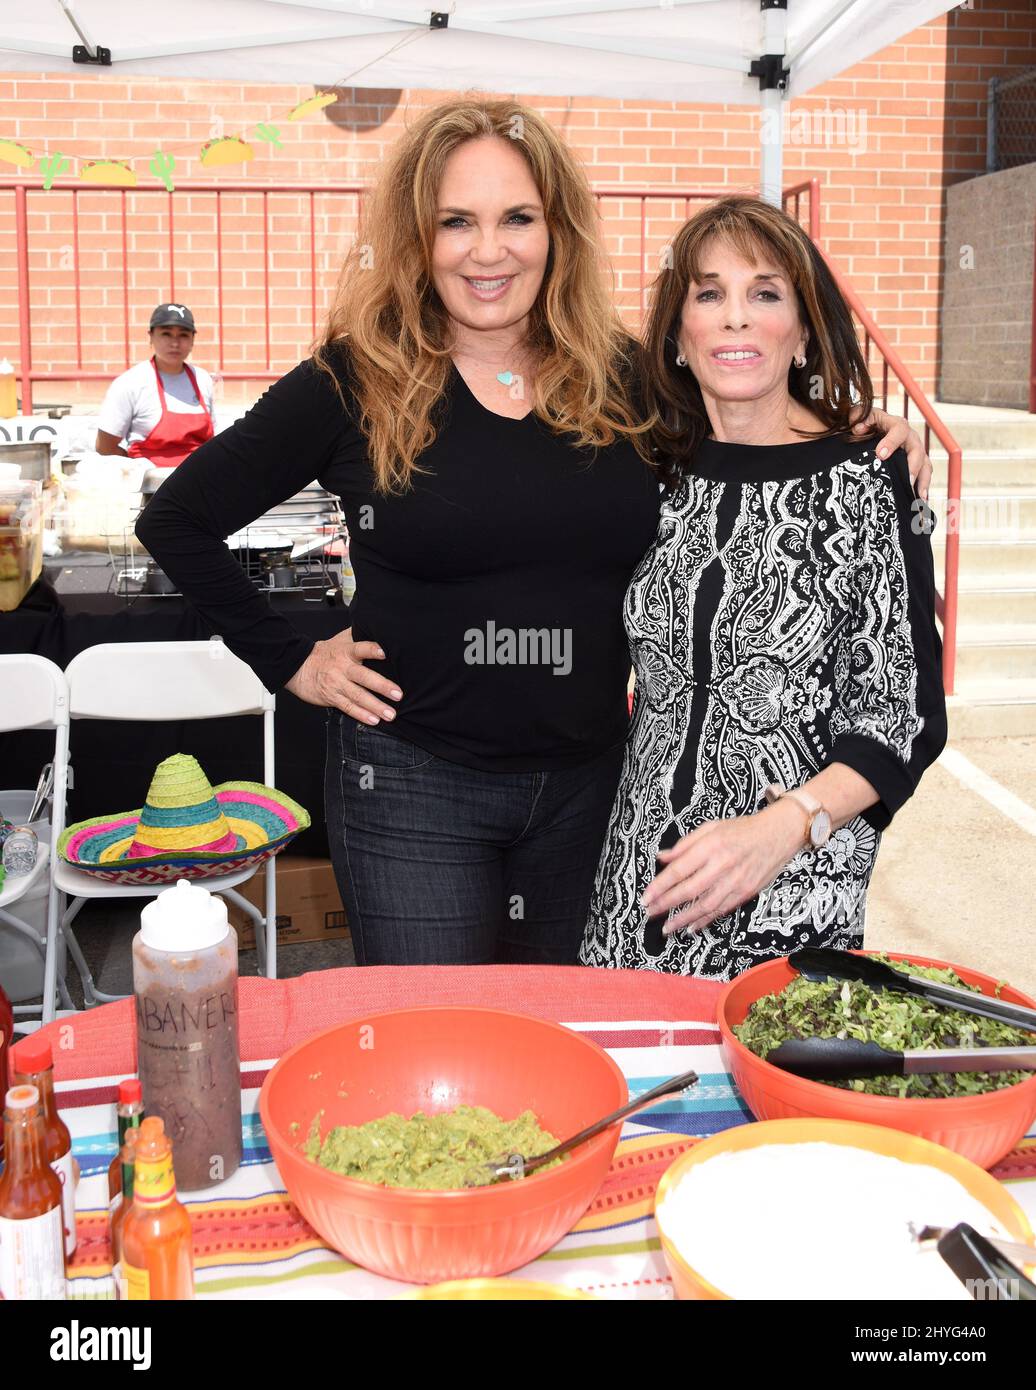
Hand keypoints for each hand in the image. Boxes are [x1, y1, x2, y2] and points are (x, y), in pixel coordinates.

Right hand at [285, 627, 401, 722]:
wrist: (297, 666)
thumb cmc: (323, 653)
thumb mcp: (340, 640)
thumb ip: (358, 635)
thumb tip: (377, 625)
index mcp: (346, 652)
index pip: (361, 648)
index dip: (372, 650)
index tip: (384, 653)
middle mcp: (343, 668)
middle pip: (363, 677)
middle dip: (382, 686)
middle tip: (398, 694)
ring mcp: (337, 684)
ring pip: (358, 695)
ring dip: (375, 706)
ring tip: (390, 714)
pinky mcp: (331, 697)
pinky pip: (348, 707)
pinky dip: (361, 715)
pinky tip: (374, 720)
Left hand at [641, 803, 804, 936]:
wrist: (779, 834)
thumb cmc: (743, 829)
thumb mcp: (711, 827)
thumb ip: (685, 844)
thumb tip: (662, 858)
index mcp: (711, 846)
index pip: (679, 870)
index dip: (660, 886)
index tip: (646, 897)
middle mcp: (723, 865)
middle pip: (689, 890)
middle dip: (666, 905)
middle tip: (650, 913)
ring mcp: (736, 881)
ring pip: (705, 905)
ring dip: (684, 919)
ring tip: (667, 927)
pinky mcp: (746, 892)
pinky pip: (722, 910)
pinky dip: (705, 921)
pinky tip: (692, 927)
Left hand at [852, 408, 931, 499]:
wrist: (865, 431)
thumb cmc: (861, 423)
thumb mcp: (857, 417)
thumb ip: (857, 418)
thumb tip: (858, 428)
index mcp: (895, 424)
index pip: (899, 429)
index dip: (892, 441)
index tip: (880, 455)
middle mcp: (909, 437)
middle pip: (917, 450)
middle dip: (913, 466)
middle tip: (907, 480)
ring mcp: (913, 451)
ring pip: (924, 464)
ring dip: (923, 480)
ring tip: (919, 497)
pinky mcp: (914, 464)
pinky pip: (923, 475)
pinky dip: (922, 488)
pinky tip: (920, 502)